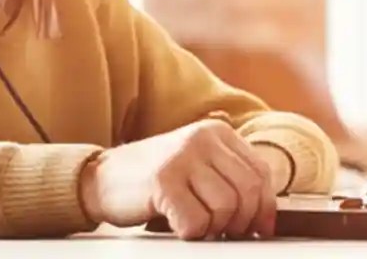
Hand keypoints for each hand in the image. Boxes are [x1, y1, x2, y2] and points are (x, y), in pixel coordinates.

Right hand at [79, 118, 276, 239]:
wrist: (101, 179)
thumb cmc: (154, 180)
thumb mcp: (198, 168)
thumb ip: (230, 180)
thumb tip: (265, 219)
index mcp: (218, 132)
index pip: (261, 172)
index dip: (265, 207)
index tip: (259, 229)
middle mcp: (203, 138)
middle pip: (248, 191)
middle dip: (242, 222)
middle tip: (225, 233)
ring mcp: (182, 157)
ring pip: (225, 207)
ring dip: (214, 229)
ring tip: (196, 226)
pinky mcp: (162, 181)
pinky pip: (196, 222)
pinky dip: (191, 234)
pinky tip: (177, 226)